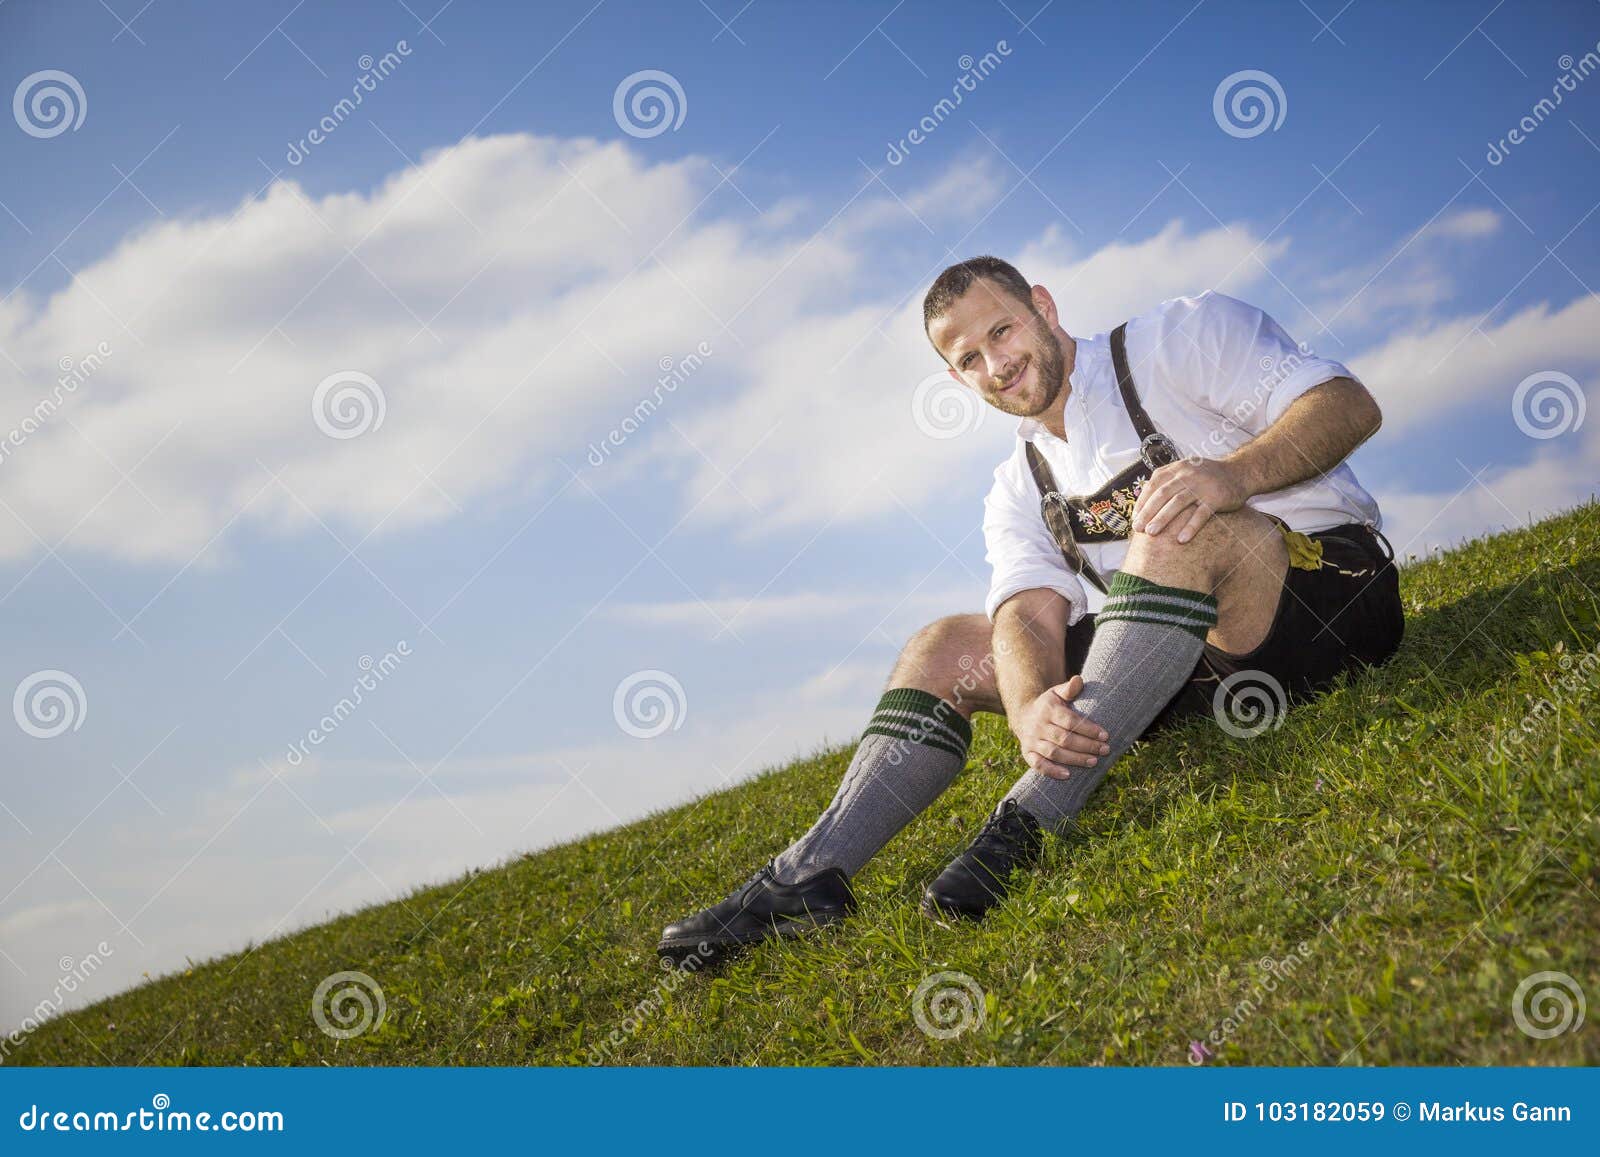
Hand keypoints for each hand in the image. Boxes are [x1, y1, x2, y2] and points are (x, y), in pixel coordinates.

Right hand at [1011, 675, 1109, 780]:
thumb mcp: (1056, 694)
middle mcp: (1038, 726)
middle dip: (1086, 746)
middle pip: (1064, 739)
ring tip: (1093, 762)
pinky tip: (1067, 775)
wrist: (1023, 715)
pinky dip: (1051, 771)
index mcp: (1048, 710)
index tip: (1105, 735)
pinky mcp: (1027, 753)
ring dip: (1075, 759)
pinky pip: (1038, 764)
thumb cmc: (1048, 705)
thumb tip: (1078, 680)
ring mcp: (1032, 740)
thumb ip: (1069, 689)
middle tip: (1105, 750)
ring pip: (1054, 753)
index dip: (1088, 729)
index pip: (1070, 721)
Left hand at [1132, 458, 1248, 542]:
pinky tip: (1180, 540)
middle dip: (1147, 512)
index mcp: (1177, 468)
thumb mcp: (1186, 472)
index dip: (1142, 501)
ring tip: (1151, 533)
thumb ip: (1168, 482)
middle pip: (1162, 494)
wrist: (1240, 472)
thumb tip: (1143, 504)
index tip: (1134, 518)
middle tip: (1137, 529)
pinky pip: (1201, 514)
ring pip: (1178, 503)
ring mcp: (1202, 485)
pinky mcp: (1216, 497)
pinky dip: (1190, 527)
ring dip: (1162, 519)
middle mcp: (1188, 474)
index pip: (1153, 484)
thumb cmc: (1207, 477)